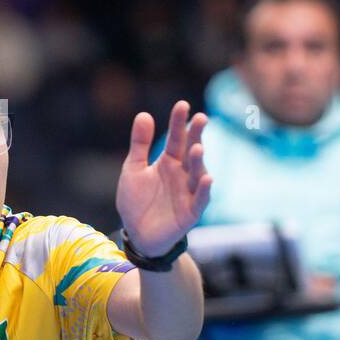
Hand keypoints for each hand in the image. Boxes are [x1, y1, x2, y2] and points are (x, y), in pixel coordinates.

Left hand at [117, 101, 212, 255]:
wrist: (137, 234)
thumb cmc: (137, 201)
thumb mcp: (133, 169)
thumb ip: (140, 144)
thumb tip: (144, 114)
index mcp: (169, 162)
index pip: (176, 138)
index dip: (179, 122)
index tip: (183, 105)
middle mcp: (182, 174)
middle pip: (190, 151)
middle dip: (195, 135)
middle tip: (200, 118)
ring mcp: (188, 192)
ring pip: (197, 173)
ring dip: (198, 161)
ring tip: (197, 147)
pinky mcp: (191, 212)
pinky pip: (200, 199)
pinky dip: (204, 189)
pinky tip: (206, 177)